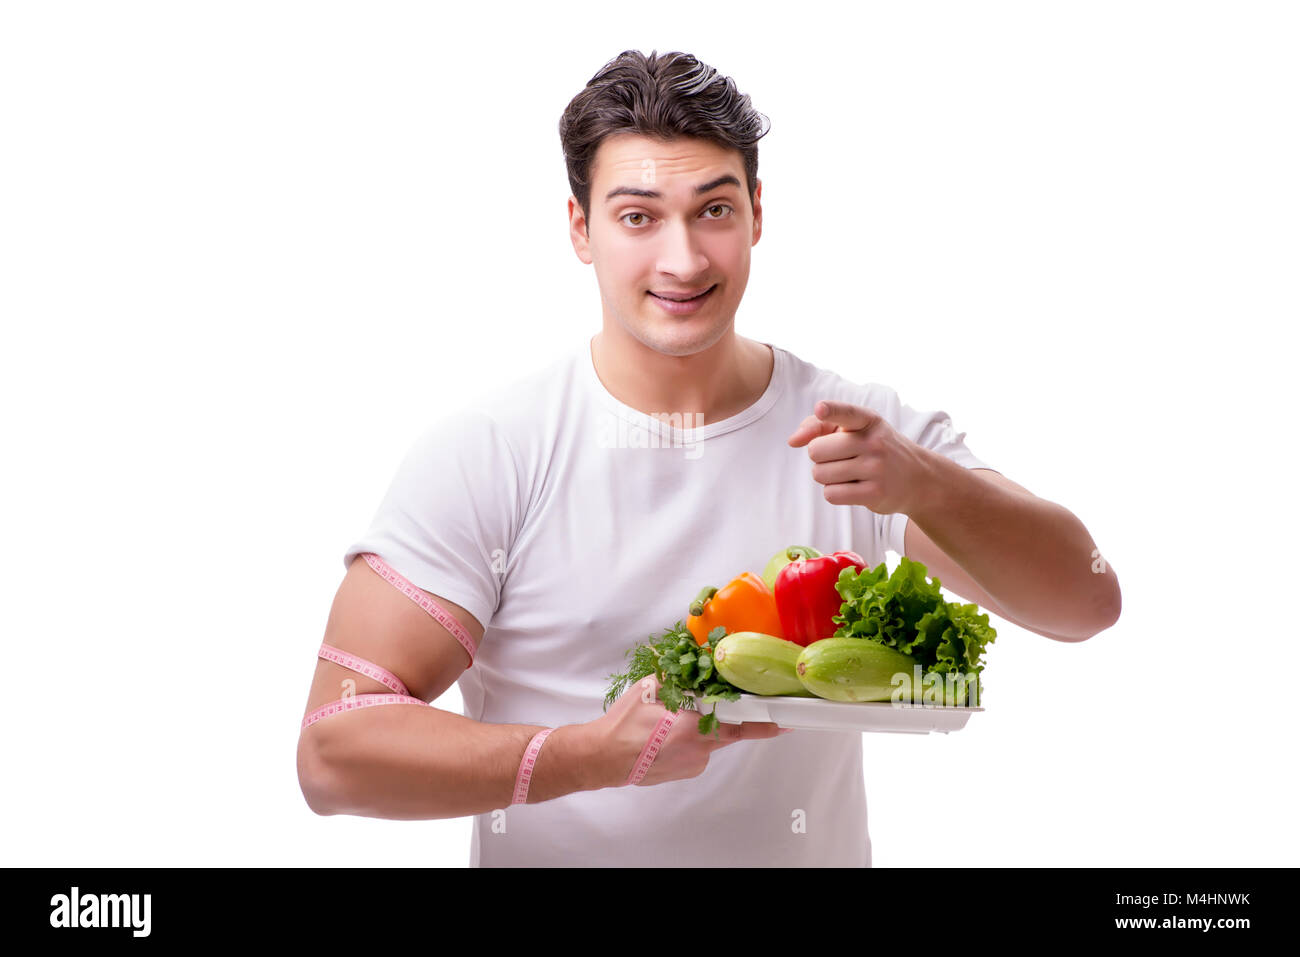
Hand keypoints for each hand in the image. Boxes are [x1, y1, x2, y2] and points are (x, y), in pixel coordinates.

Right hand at [591, 675, 786, 787]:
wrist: (603, 758)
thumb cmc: (624, 725)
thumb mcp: (651, 689)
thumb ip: (680, 676)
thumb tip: (696, 661)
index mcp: (696, 730)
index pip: (742, 726)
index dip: (766, 724)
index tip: (786, 722)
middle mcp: (700, 752)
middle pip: (723, 729)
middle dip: (714, 714)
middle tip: (689, 708)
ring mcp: (693, 765)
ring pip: (708, 739)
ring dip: (697, 727)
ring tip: (665, 723)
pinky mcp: (685, 772)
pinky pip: (696, 750)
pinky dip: (687, 740)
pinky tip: (663, 735)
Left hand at [786, 399, 938, 515]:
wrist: (917, 478)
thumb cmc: (875, 449)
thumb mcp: (855, 429)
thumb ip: (819, 426)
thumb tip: (793, 441)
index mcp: (868, 420)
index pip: (847, 413)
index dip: (831, 411)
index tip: (820, 409)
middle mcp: (874, 442)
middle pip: (816, 451)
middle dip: (819, 457)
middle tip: (839, 458)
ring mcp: (876, 468)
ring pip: (820, 474)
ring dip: (826, 476)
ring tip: (848, 473)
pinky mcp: (874, 493)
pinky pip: (831, 494)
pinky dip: (834, 492)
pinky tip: (852, 487)